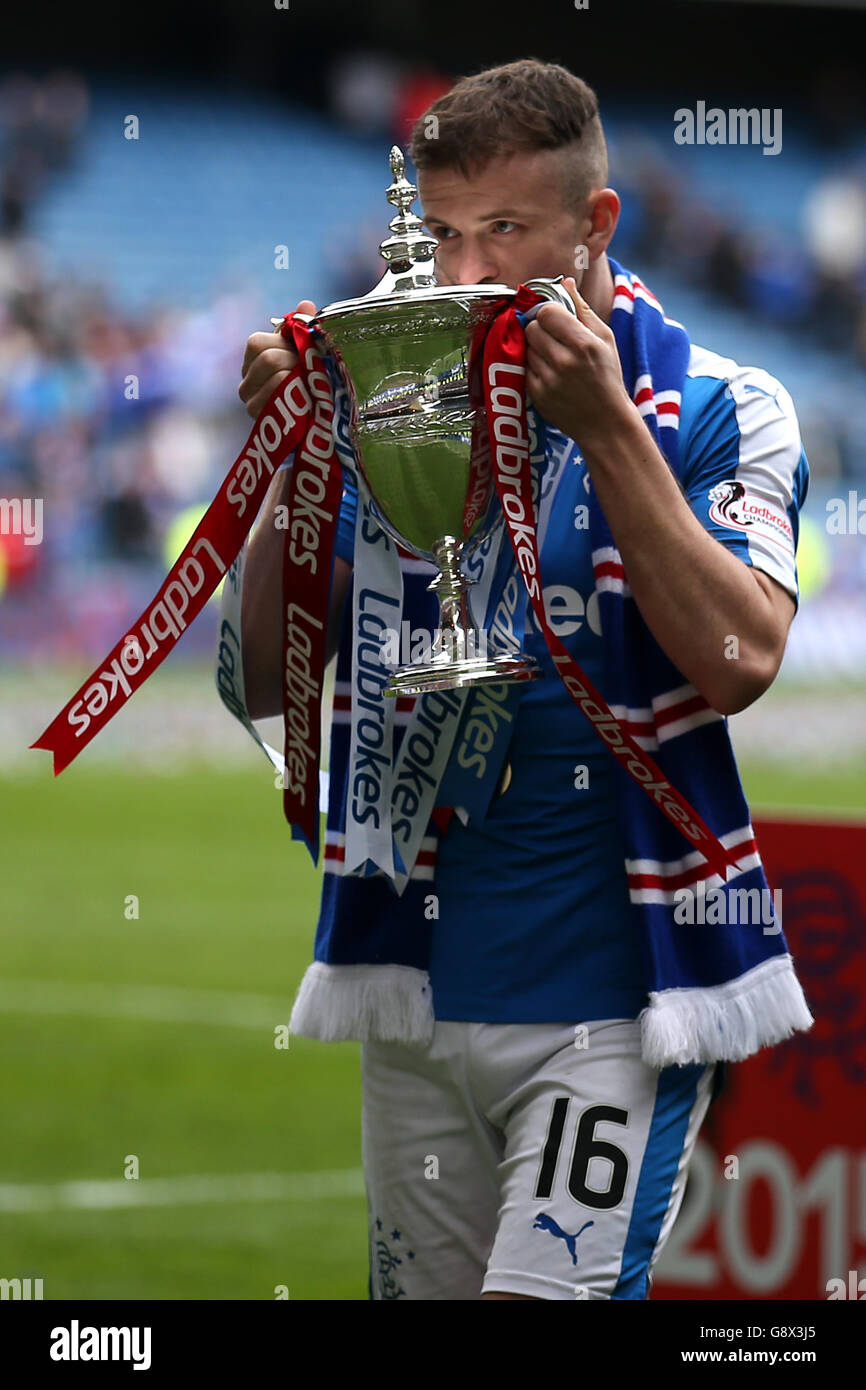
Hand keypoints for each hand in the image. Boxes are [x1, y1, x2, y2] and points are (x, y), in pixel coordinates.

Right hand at [238, 298, 316, 418]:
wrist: (315, 421)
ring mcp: (249, 399)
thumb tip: (306, 304)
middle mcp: (246, 378)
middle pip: (269, 359)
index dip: (283, 345)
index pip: (257, 343)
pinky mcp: (258, 416)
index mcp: (254, 358)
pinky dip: (296, 395)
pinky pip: (279, 397)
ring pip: (277, 377)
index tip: (298, 354)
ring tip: (308, 386)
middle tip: (307, 372)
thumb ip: (303, 328)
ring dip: (299, 379)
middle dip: (295, 362)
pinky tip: (304, 400)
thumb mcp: (305, 352)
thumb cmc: (308, 381)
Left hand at [524, 277, 630, 446]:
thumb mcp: (606, 339)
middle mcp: (563, 361)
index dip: (548, 312)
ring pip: (526, 348)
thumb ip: (583, 309)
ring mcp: (548, 380)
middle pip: (532, 328)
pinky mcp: (537, 395)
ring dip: (536, 348)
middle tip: (553, 338)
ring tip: (554, 358)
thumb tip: (565, 282)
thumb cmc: (608, 378)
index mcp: (583, 343)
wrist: (605, 422)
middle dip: (539, 329)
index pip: (546, 312)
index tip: (555, 318)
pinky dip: (533, 367)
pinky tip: (550, 373)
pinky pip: (524, 368)